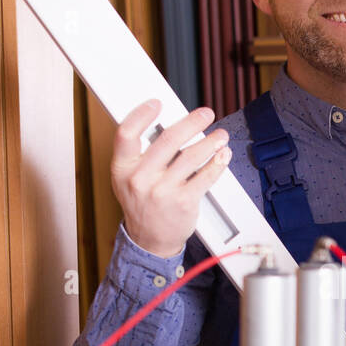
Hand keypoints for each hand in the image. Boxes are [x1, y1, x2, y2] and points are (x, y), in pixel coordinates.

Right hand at [111, 100, 231, 258]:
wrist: (150, 241)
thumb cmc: (142, 204)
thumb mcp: (129, 179)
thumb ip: (141, 154)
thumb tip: (167, 123)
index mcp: (122, 168)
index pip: (126, 134)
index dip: (141, 114)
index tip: (157, 103)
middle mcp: (140, 179)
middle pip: (167, 140)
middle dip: (191, 122)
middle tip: (205, 114)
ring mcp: (162, 191)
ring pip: (191, 156)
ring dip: (210, 142)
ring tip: (220, 135)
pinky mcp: (183, 202)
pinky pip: (205, 177)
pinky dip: (217, 163)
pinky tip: (222, 156)